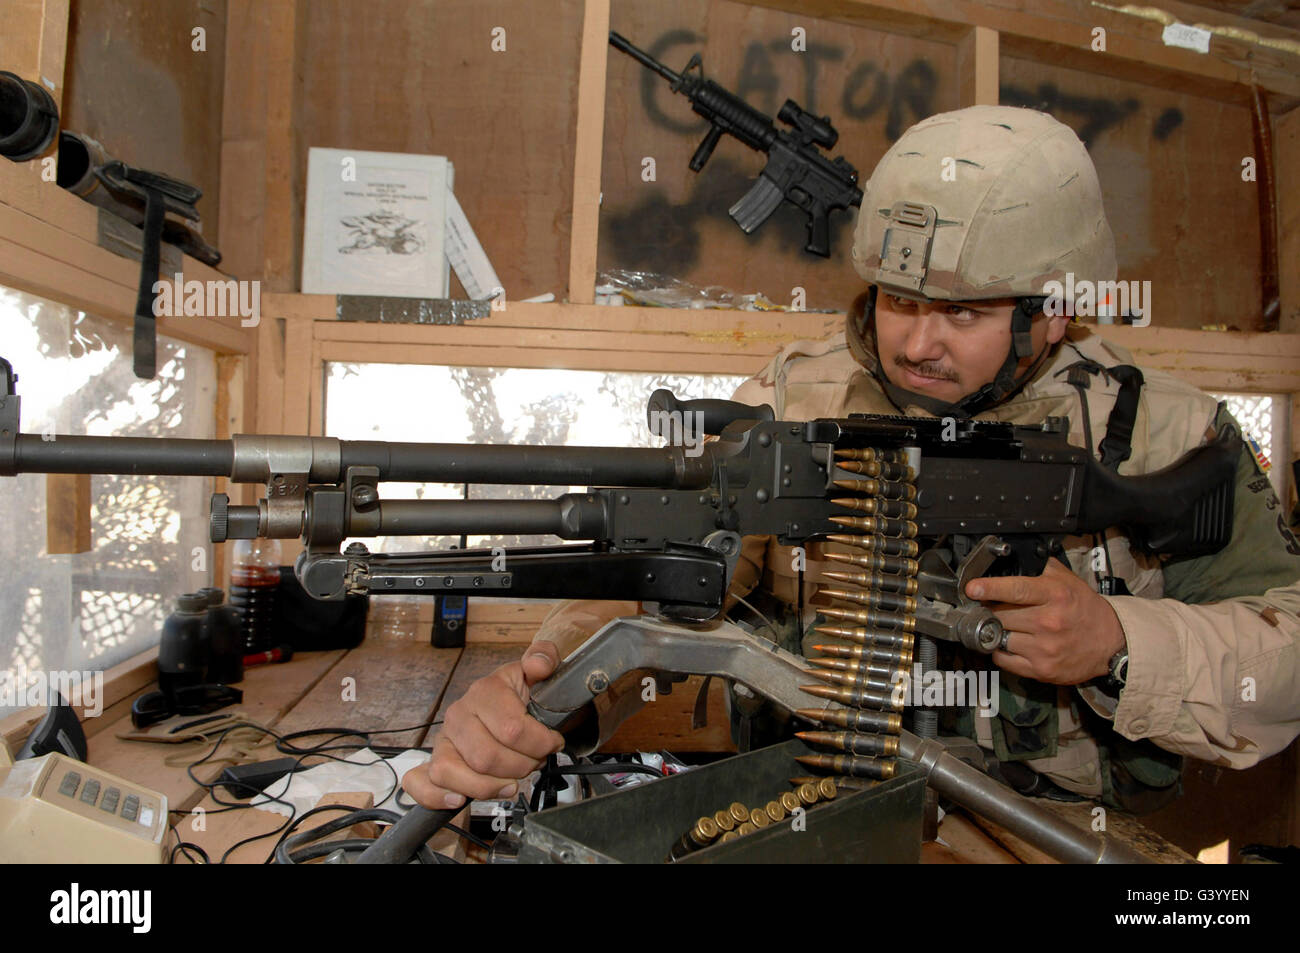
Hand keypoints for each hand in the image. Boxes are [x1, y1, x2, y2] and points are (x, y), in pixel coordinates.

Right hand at [402, 640, 566, 809]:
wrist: (505, 710)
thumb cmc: (522, 698)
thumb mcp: (537, 674)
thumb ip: (544, 658)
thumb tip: (539, 664)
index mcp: (484, 690)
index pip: (512, 730)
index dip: (541, 744)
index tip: (553, 743)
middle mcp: (459, 714)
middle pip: (485, 757)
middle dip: (520, 767)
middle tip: (534, 762)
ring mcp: (443, 738)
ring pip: (452, 772)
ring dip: (489, 786)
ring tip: (510, 781)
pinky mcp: (434, 761)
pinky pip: (421, 783)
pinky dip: (437, 795)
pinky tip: (460, 798)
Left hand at [964, 559, 1126, 684]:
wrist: (1111, 642)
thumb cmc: (1086, 609)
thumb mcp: (1068, 581)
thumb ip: (1041, 569)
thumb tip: (1012, 559)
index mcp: (1055, 595)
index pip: (1016, 590)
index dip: (990, 588)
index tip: (971, 588)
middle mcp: (1048, 622)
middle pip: (1000, 614)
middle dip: (989, 609)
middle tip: (986, 607)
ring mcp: (1044, 648)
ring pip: (999, 637)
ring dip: (995, 631)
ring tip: (1003, 625)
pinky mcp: (1041, 670)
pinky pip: (1004, 660)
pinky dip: (1000, 651)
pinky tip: (1008, 643)